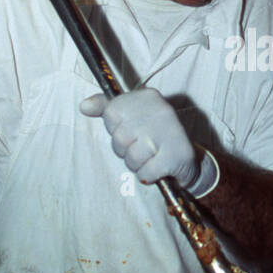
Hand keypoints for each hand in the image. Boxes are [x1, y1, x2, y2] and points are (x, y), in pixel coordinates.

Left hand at [81, 87, 215, 194]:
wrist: (188, 160)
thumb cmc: (154, 136)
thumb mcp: (132, 117)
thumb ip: (107, 108)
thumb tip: (84, 106)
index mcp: (148, 97)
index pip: (112, 113)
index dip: (117, 129)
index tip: (133, 131)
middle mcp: (160, 110)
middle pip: (120, 138)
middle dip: (126, 151)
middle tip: (142, 149)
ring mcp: (169, 133)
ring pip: (132, 158)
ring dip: (138, 165)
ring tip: (151, 159)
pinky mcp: (176, 156)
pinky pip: (146, 173)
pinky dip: (149, 176)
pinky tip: (159, 169)